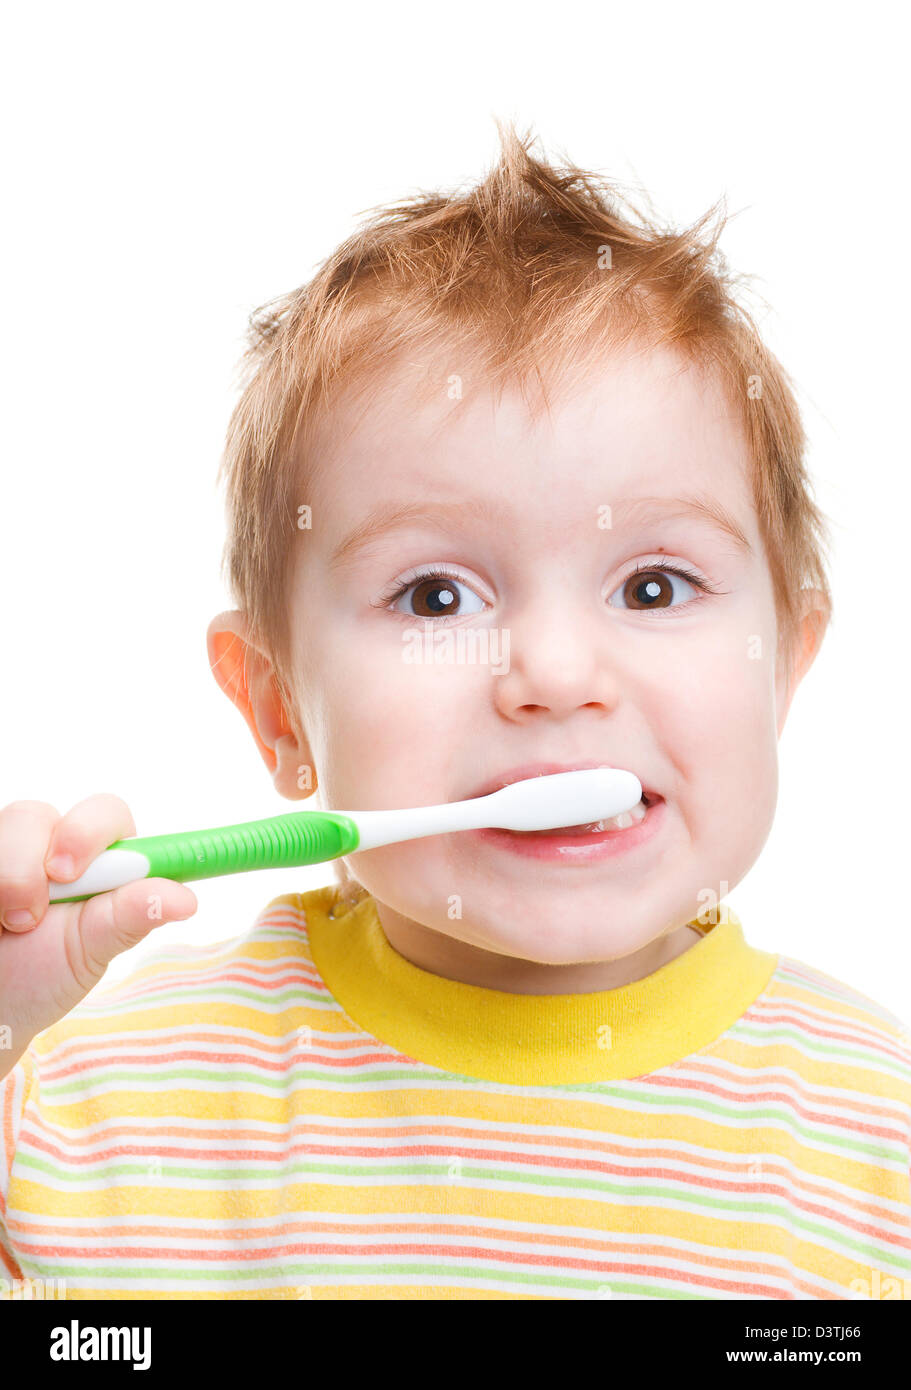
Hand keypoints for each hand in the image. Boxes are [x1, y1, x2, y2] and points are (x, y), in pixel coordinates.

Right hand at [0, 794, 196, 1075]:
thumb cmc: (46, 974)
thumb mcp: (91, 950)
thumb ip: (130, 917)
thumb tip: (185, 900)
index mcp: (97, 857)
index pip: (105, 813)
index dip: (88, 831)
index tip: (68, 872)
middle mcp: (49, 842)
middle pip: (36, 814)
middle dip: (27, 861)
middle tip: (27, 915)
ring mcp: (9, 848)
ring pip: (5, 826)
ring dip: (6, 878)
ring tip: (8, 927)